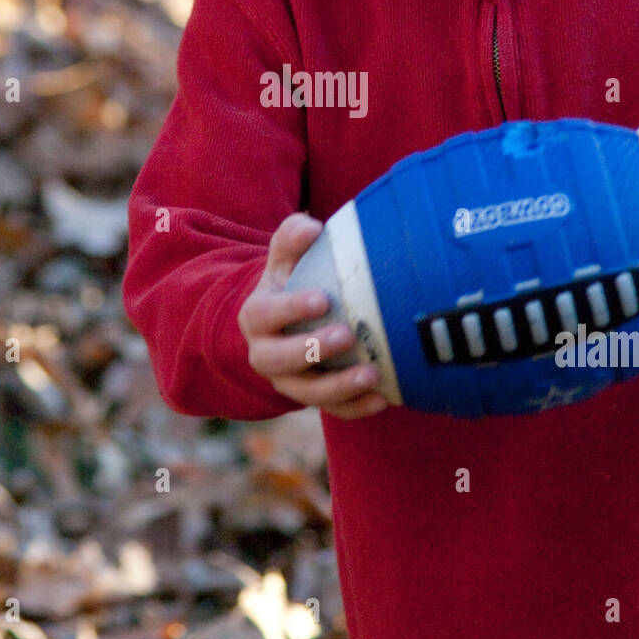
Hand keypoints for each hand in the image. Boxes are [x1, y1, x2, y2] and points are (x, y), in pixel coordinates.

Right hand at [238, 212, 388, 418]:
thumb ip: (292, 237)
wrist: (287, 322)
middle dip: (312, 350)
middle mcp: (265, 353)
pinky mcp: (312, 398)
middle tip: (347, 335)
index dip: (290, 310)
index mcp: (256, 316)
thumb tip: (311, 227)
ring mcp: (288, 381)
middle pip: (278, 360)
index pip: (264, 315)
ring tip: (371, 374)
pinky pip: (332, 411)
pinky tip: (382, 398)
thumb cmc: (292, 281)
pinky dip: (356, 407)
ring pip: (306, 393)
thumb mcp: (285, 258)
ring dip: (338, 387)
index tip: (322, 299)